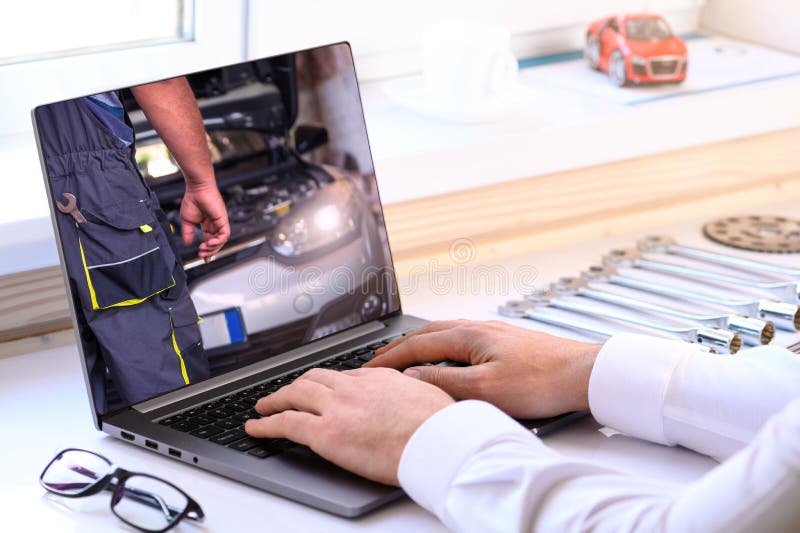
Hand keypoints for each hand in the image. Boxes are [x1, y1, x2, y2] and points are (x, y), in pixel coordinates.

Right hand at [180, 185, 229, 260]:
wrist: (197, 189)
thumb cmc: (193, 200)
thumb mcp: (187, 221)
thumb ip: (188, 233)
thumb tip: (187, 244)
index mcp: (207, 225)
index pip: (210, 241)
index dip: (208, 251)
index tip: (203, 259)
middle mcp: (215, 225)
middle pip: (216, 243)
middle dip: (209, 251)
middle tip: (201, 255)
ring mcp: (220, 222)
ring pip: (221, 241)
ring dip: (213, 247)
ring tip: (203, 249)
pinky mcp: (223, 220)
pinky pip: (224, 235)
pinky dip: (218, 241)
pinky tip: (209, 242)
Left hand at [245, 367, 453, 485]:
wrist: (438, 442)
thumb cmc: (441, 426)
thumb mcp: (427, 396)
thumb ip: (409, 392)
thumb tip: (410, 396)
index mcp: (378, 378)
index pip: (344, 376)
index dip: (328, 384)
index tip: (322, 389)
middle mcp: (353, 387)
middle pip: (313, 378)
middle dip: (296, 385)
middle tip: (286, 392)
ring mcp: (337, 407)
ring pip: (295, 394)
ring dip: (275, 399)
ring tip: (265, 406)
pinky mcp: (326, 432)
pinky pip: (285, 423)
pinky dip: (265, 424)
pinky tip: (255, 427)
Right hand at [366, 320, 600, 418]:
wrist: (581, 374)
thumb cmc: (540, 381)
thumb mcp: (484, 389)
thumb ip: (443, 381)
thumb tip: (411, 375)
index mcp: (468, 335)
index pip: (416, 345)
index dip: (388, 358)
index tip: (368, 369)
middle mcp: (477, 327)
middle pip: (426, 334)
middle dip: (398, 347)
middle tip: (376, 360)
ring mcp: (492, 333)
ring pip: (444, 334)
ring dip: (419, 345)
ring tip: (403, 357)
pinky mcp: (504, 341)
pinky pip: (460, 339)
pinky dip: (441, 347)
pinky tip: (445, 357)